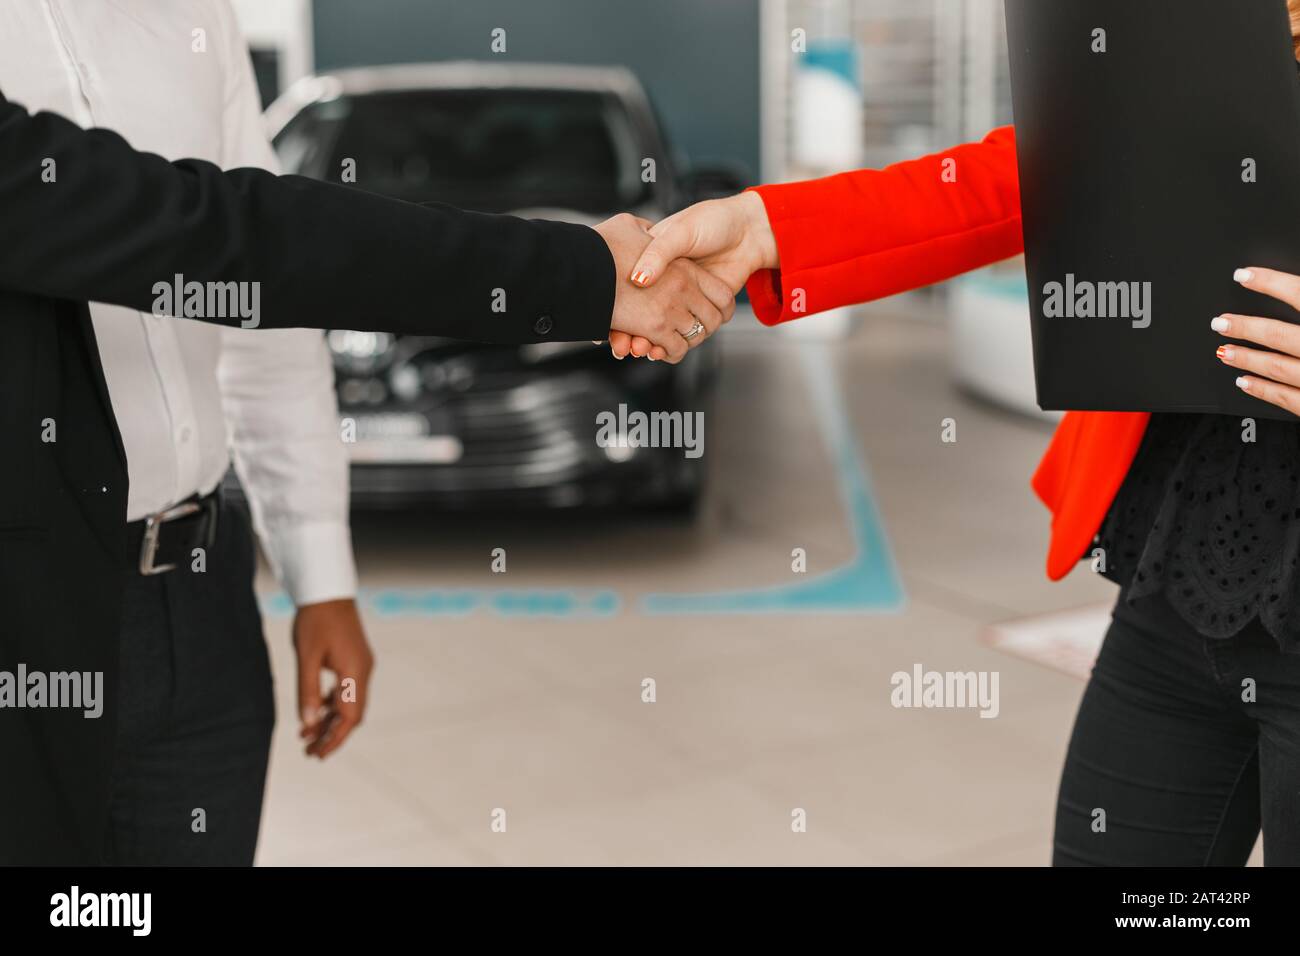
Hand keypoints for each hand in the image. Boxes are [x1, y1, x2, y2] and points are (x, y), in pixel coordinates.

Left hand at [293, 598, 373, 758]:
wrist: (328, 590)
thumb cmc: (315, 620)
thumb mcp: (306, 657)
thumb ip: (308, 692)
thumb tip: (307, 724)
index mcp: (355, 672)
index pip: (349, 717)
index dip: (334, 739)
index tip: (317, 755)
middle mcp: (364, 671)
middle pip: (353, 715)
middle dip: (332, 735)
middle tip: (309, 752)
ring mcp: (362, 665)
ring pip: (350, 704)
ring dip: (331, 721)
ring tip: (307, 735)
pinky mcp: (356, 659)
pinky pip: (348, 690)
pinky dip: (333, 704)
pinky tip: (317, 708)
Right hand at [610, 191, 777, 359]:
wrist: (747, 229)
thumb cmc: (710, 222)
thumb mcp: (679, 232)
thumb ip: (659, 253)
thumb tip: (640, 279)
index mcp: (656, 265)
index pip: (631, 295)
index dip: (621, 314)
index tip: (614, 330)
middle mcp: (667, 287)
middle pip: (644, 321)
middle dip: (633, 336)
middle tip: (624, 346)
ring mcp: (683, 301)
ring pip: (663, 334)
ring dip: (651, 345)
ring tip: (640, 348)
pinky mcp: (703, 313)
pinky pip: (685, 338)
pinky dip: (673, 348)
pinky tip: (660, 350)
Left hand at [1214, 267, 1299, 415]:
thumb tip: (1294, 286)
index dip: (1270, 283)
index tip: (1242, 275)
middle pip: (1281, 335)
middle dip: (1246, 327)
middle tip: (1220, 322)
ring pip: (1278, 367)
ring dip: (1247, 358)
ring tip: (1223, 350)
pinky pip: (1287, 398)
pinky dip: (1262, 389)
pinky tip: (1242, 382)